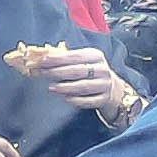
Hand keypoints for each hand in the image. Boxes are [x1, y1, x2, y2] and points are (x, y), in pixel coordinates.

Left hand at [15, 43, 133, 116]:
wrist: (113, 88)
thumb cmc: (91, 72)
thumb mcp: (84, 61)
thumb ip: (67, 59)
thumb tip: (43, 57)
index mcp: (95, 56)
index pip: (75, 56)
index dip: (58, 58)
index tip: (43, 61)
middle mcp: (102, 69)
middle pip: (78, 70)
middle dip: (58, 72)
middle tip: (43, 73)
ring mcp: (104, 84)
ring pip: (83, 86)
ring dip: (66, 87)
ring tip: (52, 88)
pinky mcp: (104, 99)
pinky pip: (89, 101)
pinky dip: (77, 100)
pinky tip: (66, 98)